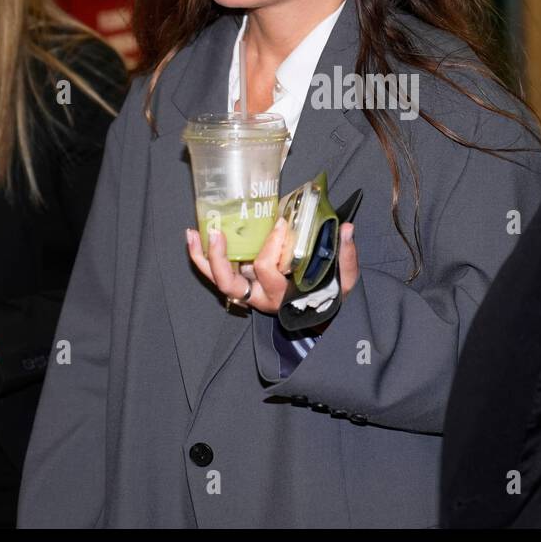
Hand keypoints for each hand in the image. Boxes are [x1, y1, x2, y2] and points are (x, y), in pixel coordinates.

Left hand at [186, 220, 360, 314]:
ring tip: (193, 232)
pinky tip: (198, 236)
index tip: (281, 224)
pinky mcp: (244, 285)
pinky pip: (219, 275)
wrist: (322, 317)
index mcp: (281, 297)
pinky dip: (206, 258)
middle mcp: (260, 298)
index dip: (271, 245)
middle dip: (220, 258)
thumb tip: (347, 228)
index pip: (266, 270)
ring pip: (218, 280)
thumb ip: (346, 257)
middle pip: (229, 283)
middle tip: (218, 232)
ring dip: (203, 257)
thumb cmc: (331, 298)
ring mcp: (249, 293)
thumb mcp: (344, 282)